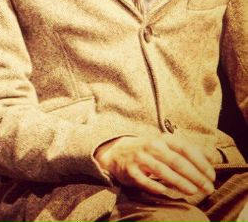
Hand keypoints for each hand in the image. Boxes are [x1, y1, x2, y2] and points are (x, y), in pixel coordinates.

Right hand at [95, 135, 215, 196]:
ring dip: (180, 182)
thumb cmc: (149, 150)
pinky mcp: (130, 170)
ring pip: (162, 171)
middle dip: (195, 176)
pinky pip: (144, 180)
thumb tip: (212, 157)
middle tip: (208, 188)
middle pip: (176, 161)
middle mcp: (151, 146)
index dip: (200, 162)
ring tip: (193, 191)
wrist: (117, 152)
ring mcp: (140, 158)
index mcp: (162, 139)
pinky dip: (155, 186)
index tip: (212, 175)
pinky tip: (166, 192)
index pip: (185, 148)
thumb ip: (187, 149)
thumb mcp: (165, 144)